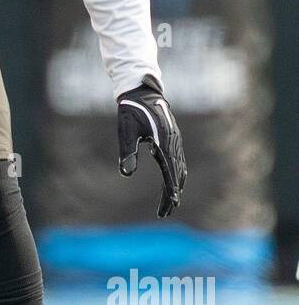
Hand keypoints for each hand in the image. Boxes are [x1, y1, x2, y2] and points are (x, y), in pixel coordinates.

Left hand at [117, 75, 186, 217]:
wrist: (141, 91)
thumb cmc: (131, 110)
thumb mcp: (126, 130)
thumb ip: (127, 150)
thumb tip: (126, 173)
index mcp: (163, 141)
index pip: (170, 170)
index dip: (170, 189)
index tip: (170, 204)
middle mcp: (173, 142)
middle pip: (177, 174)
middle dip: (172, 194)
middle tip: (164, 213)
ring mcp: (175, 141)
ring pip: (179, 169)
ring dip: (175, 187)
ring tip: (168, 204)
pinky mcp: (172, 139)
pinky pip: (177, 162)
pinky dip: (175, 176)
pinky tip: (170, 186)